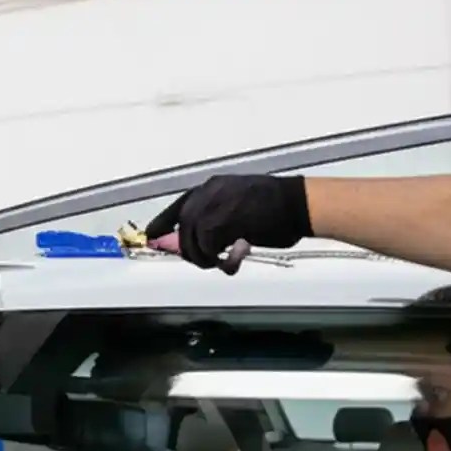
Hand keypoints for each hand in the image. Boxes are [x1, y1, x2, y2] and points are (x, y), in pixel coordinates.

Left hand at [145, 175, 311, 269]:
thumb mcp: (241, 207)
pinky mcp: (222, 220)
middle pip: (183, 228)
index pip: (179, 206)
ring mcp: (214, 205)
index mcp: (213, 187)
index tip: (151, 235)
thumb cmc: (279, 209)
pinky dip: (220, 261)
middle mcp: (209, 193)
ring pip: (192, 241)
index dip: (162, 222)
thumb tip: (204, 243)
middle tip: (209, 262)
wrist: (300, 204)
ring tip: (225, 263)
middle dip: (190, 251)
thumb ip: (220, 219)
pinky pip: (208, 248)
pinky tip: (235, 261)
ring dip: (206, 259)